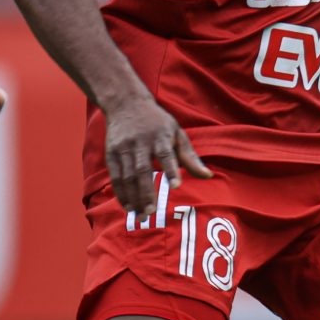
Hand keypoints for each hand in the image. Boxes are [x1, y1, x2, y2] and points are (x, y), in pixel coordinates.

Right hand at [104, 94, 211, 217]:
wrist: (126, 103)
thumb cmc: (158, 122)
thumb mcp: (177, 133)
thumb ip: (191, 157)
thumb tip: (208, 176)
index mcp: (160, 136)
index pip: (166, 153)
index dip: (171, 169)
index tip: (176, 185)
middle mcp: (140, 142)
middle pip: (142, 169)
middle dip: (146, 192)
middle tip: (152, 212)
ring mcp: (124, 148)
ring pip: (127, 176)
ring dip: (133, 197)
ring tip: (141, 216)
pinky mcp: (111, 153)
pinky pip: (115, 177)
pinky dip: (121, 193)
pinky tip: (128, 207)